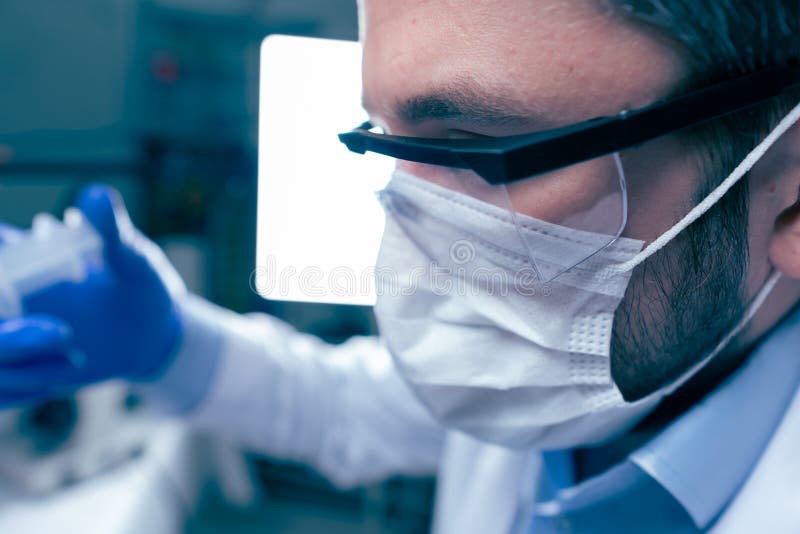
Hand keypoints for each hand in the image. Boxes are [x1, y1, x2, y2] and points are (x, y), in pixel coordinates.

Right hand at [0, 185, 185, 406]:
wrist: (151, 334)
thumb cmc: (141, 286)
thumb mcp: (132, 261)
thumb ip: (111, 231)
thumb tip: (97, 192)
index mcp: (22, 257)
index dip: (3, 256)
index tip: (12, 264)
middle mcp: (6, 295)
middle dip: (8, 334)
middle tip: (63, 330)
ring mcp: (8, 334)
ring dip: (16, 352)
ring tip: (72, 350)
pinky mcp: (20, 368)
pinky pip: (0, 386)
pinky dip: (17, 388)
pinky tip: (56, 382)